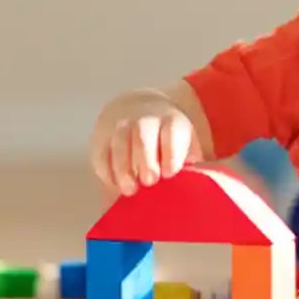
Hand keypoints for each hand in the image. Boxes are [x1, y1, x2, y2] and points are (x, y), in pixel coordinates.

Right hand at [89, 90, 203, 195]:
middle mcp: (144, 119)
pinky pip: (101, 152)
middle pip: (143, 136)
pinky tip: (114, 184)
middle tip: (149, 181)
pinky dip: (106, 170)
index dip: (171, 153)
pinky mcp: (102, 134)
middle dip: (145, 159)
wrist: (143, 109)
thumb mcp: (187, 142)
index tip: (170, 173)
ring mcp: (121, 125)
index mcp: (171, 121)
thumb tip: (197, 184)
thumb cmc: (169, 139)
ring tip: (129, 189)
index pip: (171, 133)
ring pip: (119, 143)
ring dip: (123, 168)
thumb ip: (192, 161)